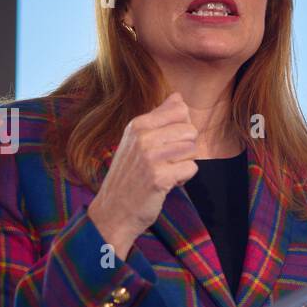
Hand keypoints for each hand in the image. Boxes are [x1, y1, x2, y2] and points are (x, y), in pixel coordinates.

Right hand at [88, 92, 199, 258]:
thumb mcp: (136, 140)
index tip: (169, 142)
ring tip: (166, 172)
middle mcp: (143, 137)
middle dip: (186, 148)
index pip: (179, 109)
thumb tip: (178, 97)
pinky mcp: (159, 177)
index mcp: (138, 124)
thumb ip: (159, 118)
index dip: (182, 127)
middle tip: (168, 162)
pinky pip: (191, 168)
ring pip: (192, 149)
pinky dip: (183, 179)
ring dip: (184, 164)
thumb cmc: (129, 175)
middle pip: (190, 130)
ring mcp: (150, 157)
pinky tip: (167, 184)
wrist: (113, 210)